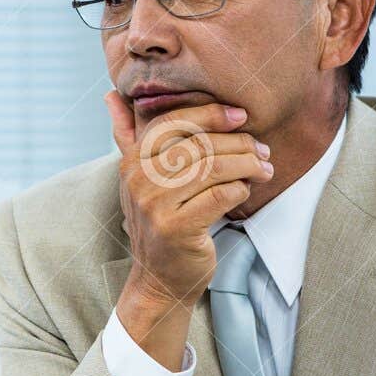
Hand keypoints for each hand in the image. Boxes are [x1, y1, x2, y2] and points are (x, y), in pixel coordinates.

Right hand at [107, 91, 271, 369]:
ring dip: (247, 164)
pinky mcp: (176, 228)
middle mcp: (139, 180)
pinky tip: (247, 191)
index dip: (210, 114)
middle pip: (198, 144)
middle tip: (262, 149)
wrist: (159, 280)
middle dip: (238, 143)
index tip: (241, 116)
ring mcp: (155, 205)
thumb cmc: (159, 223)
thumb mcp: (139, 179)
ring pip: (213, 168)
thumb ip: (127, 136)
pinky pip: (220, 196)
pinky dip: (241, 190)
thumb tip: (111, 95)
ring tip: (264, 167)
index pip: (174, 121)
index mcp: (132, 161)